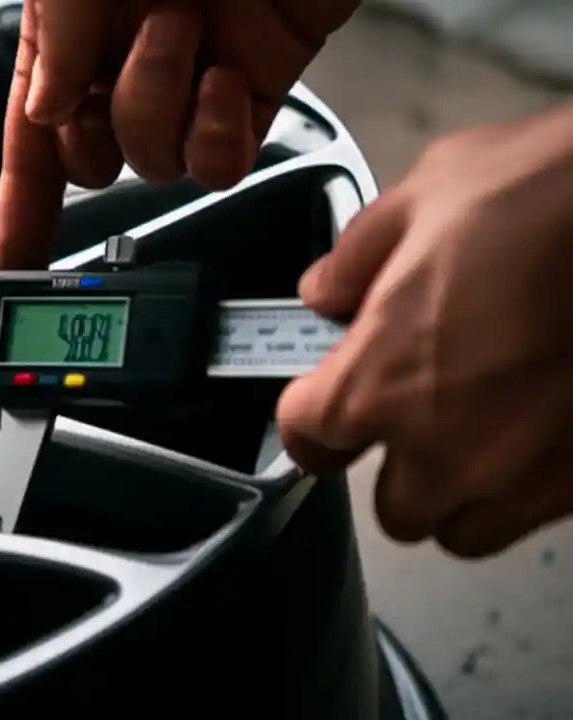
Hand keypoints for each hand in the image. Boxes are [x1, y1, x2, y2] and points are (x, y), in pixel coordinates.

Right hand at [0, 0, 359, 269]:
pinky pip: (224, 156)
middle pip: (90, 160)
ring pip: (156, 161)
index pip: (27, 142)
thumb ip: (55, 37)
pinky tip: (223, 75)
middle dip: (98, 127)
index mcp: (66, 30)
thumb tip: (43, 117)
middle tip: (118, 52)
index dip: (17, 212)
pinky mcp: (258, 79)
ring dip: (159, 108)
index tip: (12, 273)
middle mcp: (120, 57)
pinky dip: (219, 133)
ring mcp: (190, 74)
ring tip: (181, 31)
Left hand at [277, 101, 572, 558]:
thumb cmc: (551, 194)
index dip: (312, 410)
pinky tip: (541, 424)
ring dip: (461, 489)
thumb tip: (327, 289)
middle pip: (393, 504)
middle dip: (397, 462)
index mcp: (378, 383)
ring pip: (464, 528)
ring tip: (482, 424)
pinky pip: (533, 515)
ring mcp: (523, 478)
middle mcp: (444, 450)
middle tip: (419, 405)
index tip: (325, 393)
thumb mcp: (429, 193)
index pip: (307, 436)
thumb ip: (358, 256)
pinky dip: (526, 485)